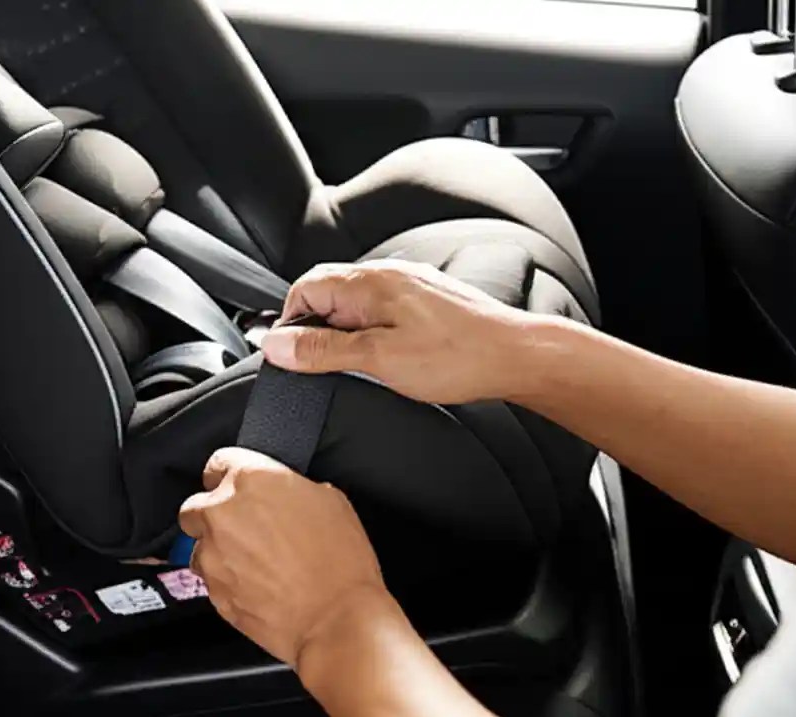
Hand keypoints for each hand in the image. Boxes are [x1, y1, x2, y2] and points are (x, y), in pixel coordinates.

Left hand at [178, 447, 393, 668]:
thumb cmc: (340, 562)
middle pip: (195, 506)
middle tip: (245, 528)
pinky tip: (258, 585)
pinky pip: (210, 579)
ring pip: (198, 546)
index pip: (218, 462)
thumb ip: (292, 488)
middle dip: (213, 515)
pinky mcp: (213, 592)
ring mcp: (213, 555)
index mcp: (252, 480)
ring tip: (254, 563)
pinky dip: (227, 580)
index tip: (236, 484)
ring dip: (218, 551)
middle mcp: (223, 513)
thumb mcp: (330, 501)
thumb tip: (284, 494)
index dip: (229, 474)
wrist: (336, 619)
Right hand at [261, 259, 555, 404]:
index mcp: (369, 282)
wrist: (517, 356)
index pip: (304, 288)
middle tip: (321, 365)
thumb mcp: (378, 359)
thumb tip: (278, 344)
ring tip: (358, 365)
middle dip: (314, 326)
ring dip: (343, 330)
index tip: (291, 355)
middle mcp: (388, 273)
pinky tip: (385, 356)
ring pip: (355, 301)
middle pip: (327, 291)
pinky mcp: (427, 299)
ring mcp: (409, 284)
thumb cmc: (458, 356)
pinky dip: (369, 330)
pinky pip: (380, 308)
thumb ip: (324, 350)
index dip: (289, 322)